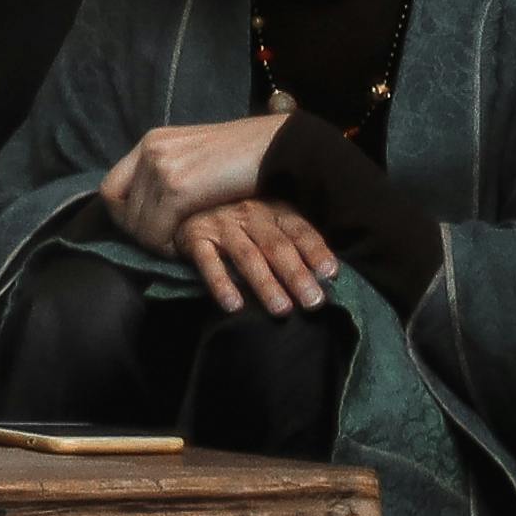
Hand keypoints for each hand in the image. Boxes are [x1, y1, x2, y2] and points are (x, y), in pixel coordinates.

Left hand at [98, 112, 288, 257]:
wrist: (280, 148)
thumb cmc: (247, 158)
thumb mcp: (197, 159)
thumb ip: (170, 174)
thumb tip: (149, 207)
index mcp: (152, 141)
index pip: (110, 188)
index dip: (122, 215)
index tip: (146, 228)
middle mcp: (150, 151)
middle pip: (120, 209)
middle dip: (140, 233)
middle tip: (166, 244)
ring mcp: (161, 167)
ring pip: (137, 224)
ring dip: (156, 243)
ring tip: (180, 246)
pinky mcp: (178, 187)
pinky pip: (156, 231)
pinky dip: (168, 247)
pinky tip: (187, 247)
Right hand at [179, 200, 342, 316]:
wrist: (186, 205)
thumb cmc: (240, 223)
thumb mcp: (270, 224)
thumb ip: (292, 244)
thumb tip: (325, 277)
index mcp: (275, 210)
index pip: (300, 231)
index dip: (316, 251)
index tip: (330, 274)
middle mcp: (250, 214)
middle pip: (277, 246)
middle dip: (296, 275)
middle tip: (312, 302)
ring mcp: (222, 224)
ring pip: (248, 257)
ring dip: (266, 284)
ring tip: (281, 310)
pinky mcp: (195, 237)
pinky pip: (208, 263)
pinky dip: (221, 284)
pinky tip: (233, 305)